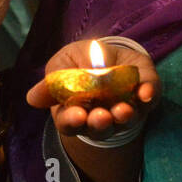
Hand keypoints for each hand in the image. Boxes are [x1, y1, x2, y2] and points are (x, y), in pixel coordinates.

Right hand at [26, 39, 157, 139]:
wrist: (109, 53)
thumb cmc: (80, 62)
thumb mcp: (62, 65)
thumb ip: (53, 81)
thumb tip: (32, 98)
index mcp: (75, 111)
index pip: (70, 123)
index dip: (72, 120)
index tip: (77, 115)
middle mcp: (100, 118)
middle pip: (99, 129)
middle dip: (101, 123)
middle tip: (102, 117)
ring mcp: (124, 111)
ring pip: (125, 121)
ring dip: (125, 116)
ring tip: (124, 109)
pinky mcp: (145, 99)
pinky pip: (148, 101)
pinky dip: (148, 96)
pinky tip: (146, 91)